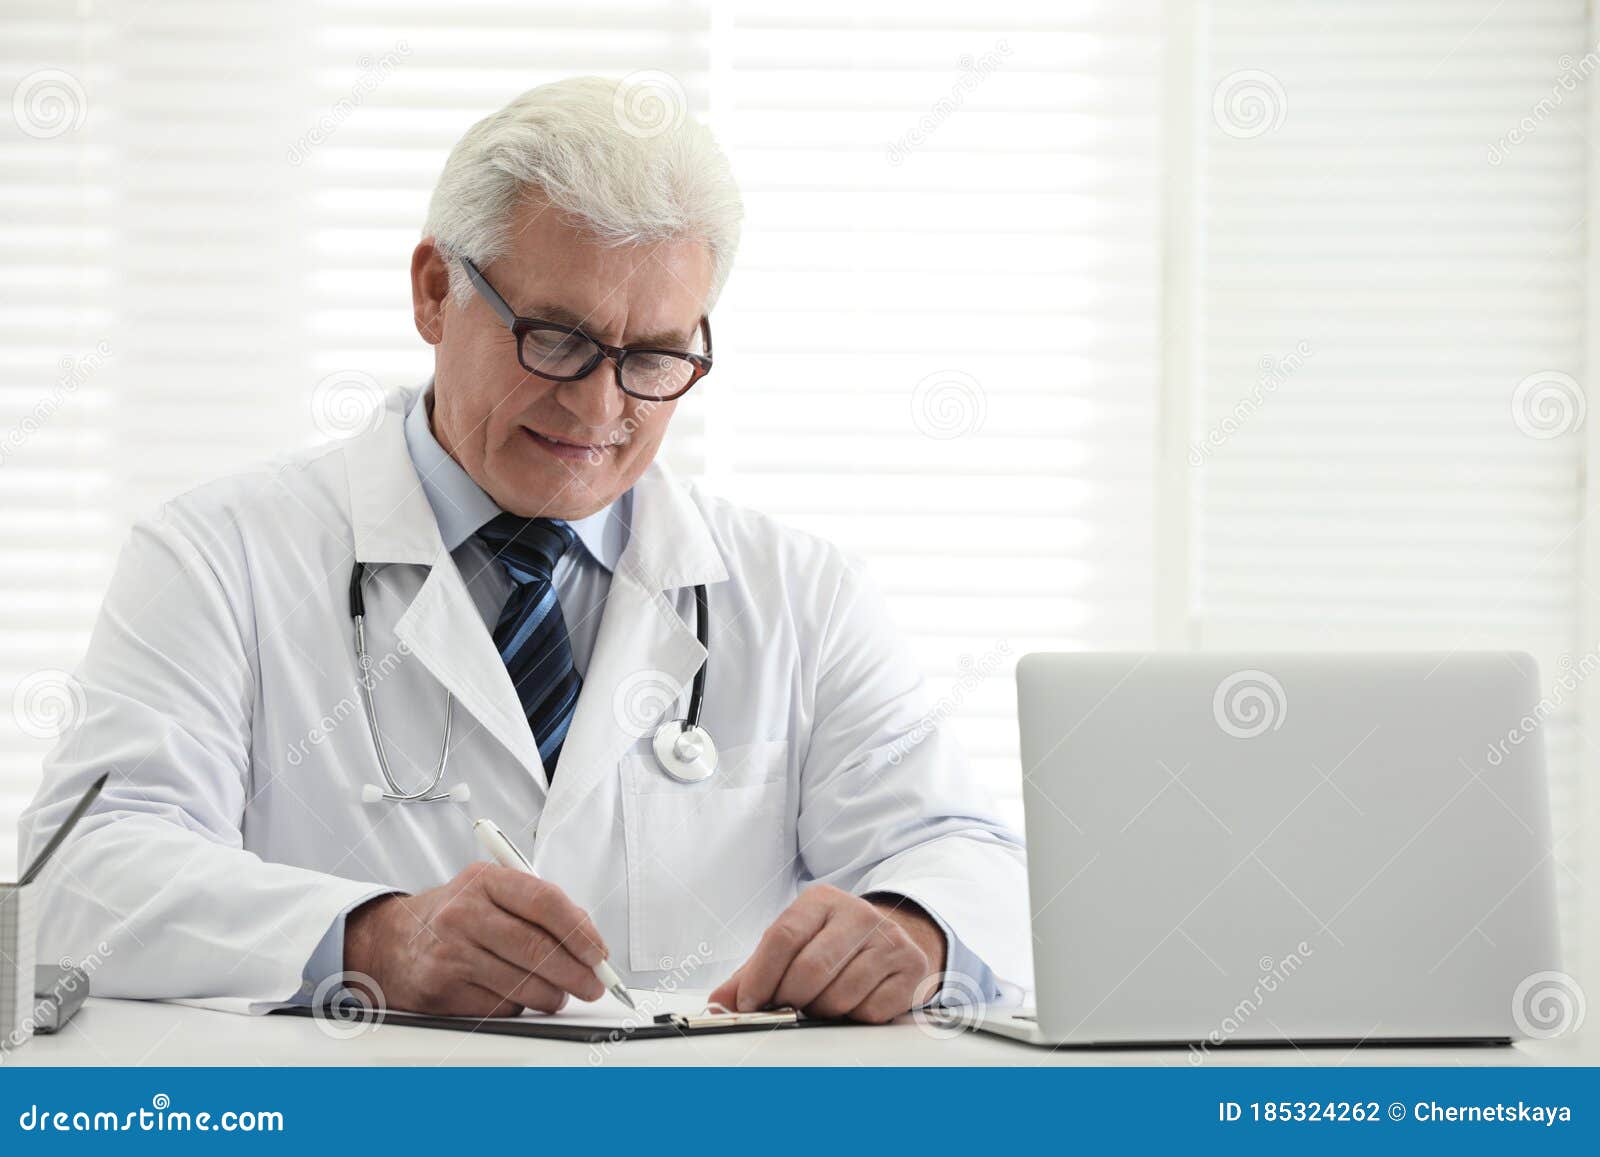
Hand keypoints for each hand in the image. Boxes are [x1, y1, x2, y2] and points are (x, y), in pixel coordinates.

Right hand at [343, 863, 609, 1016]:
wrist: (392, 940)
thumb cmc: (457, 916)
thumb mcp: (492, 893)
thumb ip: (539, 909)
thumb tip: (589, 944)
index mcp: (484, 880)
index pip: (545, 902)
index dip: (580, 931)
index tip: (599, 953)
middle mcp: (463, 913)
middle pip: (536, 949)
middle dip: (576, 973)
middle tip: (593, 985)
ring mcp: (450, 953)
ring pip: (521, 984)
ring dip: (552, 996)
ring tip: (559, 995)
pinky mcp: (441, 989)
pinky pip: (498, 1006)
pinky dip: (517, 1007)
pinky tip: (516, 997)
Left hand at [708, 885, 946, 1022]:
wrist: (891, 936)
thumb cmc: (832, 943)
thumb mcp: (793, 944)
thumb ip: (753, 971)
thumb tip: (718, 1004)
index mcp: (821, 900)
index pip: (782, 936)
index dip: (759, 977)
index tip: (749, 1003)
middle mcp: (858, 914)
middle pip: (810, 969)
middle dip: (789, 1000)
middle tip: (784, 1009)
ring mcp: (888, 940)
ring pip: (839, 995)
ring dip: (821, 1012)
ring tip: (820, 1003)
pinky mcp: (910, 968)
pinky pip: (869, 1011)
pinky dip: (853, 1017)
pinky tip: (851, 1003)